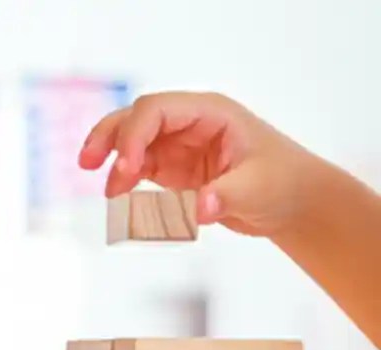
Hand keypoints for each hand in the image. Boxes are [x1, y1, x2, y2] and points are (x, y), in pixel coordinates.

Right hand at [77, 91, 325, 238]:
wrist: (293, 202)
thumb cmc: (284, 184)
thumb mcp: (259, 189)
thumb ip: (227, 196)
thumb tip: (199, 209)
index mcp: (210, 113)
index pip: (156, 110)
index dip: (133, 134)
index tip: (125, 168)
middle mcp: (188, 123)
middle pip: (135, 118)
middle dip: (109, 137)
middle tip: (88, 164)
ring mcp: (178, 145)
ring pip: (130, 140)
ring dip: (111, 158)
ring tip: (106, 190)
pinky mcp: (173, 169)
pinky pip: (138, 167)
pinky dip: (123, 179)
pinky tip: (117, 197)